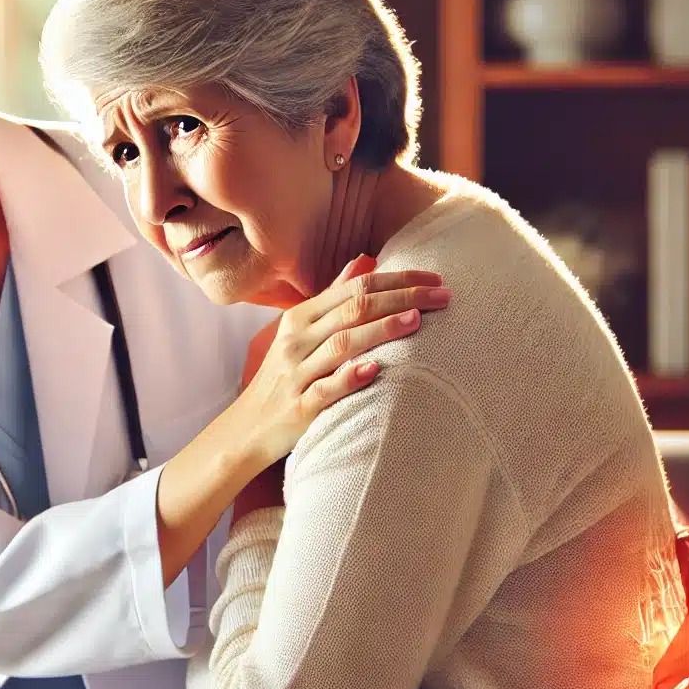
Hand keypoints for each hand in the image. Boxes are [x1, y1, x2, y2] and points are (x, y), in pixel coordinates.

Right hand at [230, 254, 448, 468]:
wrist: (246, 429)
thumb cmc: (283, 377)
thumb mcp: (301, 332)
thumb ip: (333, 297)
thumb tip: (364, 260)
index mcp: (300, 317)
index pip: (354, 289)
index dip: (396, 280)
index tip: (434, 280)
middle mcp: (296, 341)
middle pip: (353, 310)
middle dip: (401, 299)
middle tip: (442, 296)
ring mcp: (296, 374)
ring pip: (342, 345)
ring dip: (381, 330)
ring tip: (416, 320)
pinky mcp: (298, 408)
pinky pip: (326, 390)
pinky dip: (349, 378)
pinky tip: (375, 370)